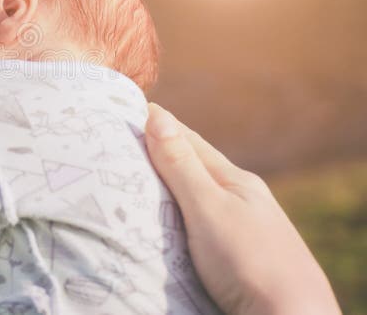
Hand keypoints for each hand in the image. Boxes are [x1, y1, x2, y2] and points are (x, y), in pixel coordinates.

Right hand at [145, 103, 340, 314]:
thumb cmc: (250, 262)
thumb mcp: (209, 208)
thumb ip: (181, 165)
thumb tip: (157, 114)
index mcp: (236, 181)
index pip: (189, 141)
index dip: (158, 125)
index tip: (128, 109)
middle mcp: (241, 200)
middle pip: (193, 168)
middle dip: (159, 153)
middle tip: (122, 142)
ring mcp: (240, 229)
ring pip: (195, 198)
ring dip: (166, 187)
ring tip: (135, 180)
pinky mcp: (234, 258)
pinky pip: (197, 225)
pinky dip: (175, 216)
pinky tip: (165, 224)